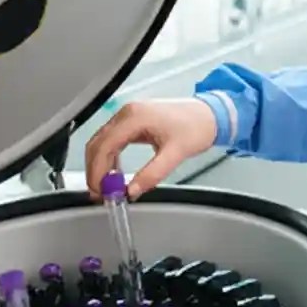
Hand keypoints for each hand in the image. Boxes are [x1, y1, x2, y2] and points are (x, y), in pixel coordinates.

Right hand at [84, 98, 217, 199]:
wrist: (211, 115)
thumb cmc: (197, 126)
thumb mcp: (176, 153)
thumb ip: (152, 174)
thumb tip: (131, 190)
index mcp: (135, 116)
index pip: (104, 146)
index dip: (97, 171)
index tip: (100, 190)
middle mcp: (128, 113)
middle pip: (98, 143)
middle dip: (95, 170)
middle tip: (100, 192)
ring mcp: (129, 115)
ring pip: (102, 142)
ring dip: (100, 164)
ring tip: (106, 187)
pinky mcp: (134, 121)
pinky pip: (112, 140)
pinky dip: (109, 157)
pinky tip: (114, 172)